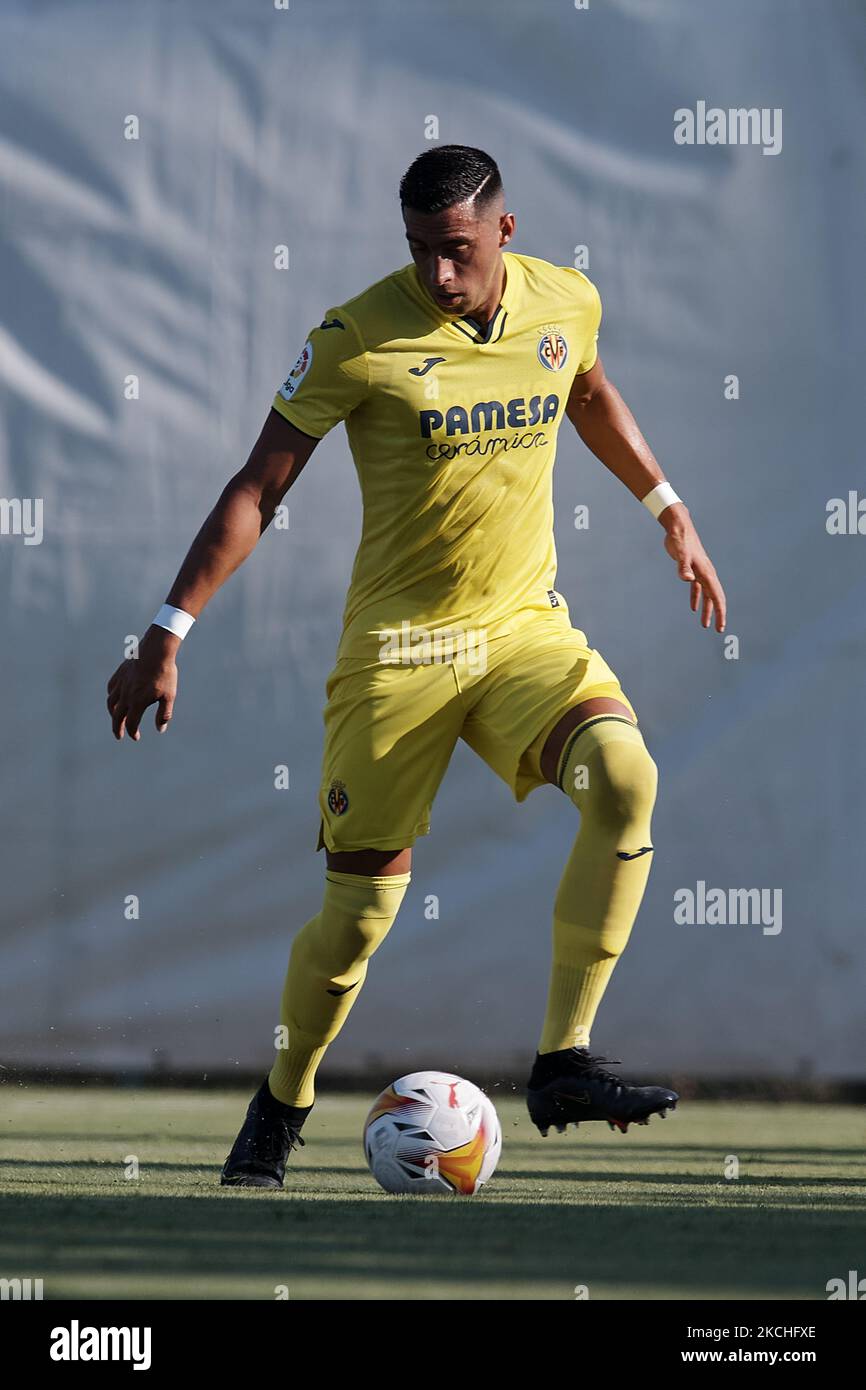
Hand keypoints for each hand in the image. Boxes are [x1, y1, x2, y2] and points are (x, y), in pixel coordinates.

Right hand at [106, 626, 179, 739]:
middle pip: (117, 716)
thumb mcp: (168, 696)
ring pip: (111, 703)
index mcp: (137, 702)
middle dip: (117, 728)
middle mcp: (126, 695)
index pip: (132, 723)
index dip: (133, 732)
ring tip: (116, 718)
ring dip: (113, 713)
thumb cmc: (164, 674)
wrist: (156, 651)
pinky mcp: (120, 674)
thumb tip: (160, 729)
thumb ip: (164, 714)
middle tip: (118, 735)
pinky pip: (111, 688)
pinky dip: (111, 696)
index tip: (136, 737)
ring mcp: (121, 683)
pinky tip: (115, 698)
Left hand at [661, 506, 725, 632]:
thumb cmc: (680, 539)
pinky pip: (697, 588)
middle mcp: (706, 574)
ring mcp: (700, 572)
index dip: (720, 612)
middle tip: (718, 629)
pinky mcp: (692, 569)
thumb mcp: (680, 553)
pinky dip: (696, 598)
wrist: (678, 526)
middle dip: (717, 614)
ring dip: (706, 609)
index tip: (721, 626)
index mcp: (707, 573)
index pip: (716, 597)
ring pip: (706, 595)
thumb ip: (683, 567)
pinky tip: (693, 608)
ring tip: (704, 624)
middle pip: (715, 598)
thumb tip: (687, 579)